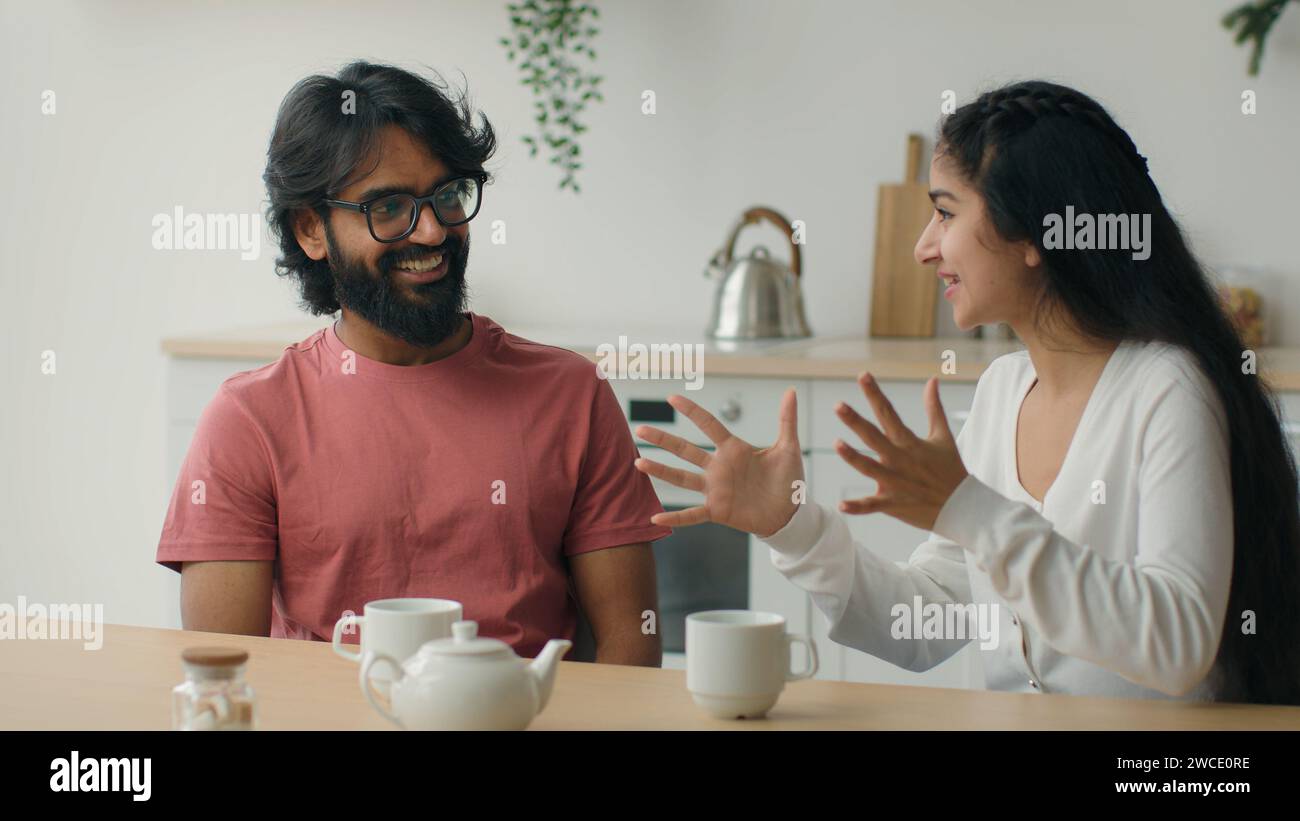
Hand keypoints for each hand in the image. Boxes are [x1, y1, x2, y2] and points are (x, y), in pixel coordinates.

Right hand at [633, 389, 804, 537]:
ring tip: (639, 462)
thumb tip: (791, 390)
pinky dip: (674, 516)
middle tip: (640, 428)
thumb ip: (786, 419)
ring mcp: (715, 489)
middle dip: (663, 439)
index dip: (691, 411)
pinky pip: (692, 514)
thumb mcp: (788, 448)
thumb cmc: (788, 479)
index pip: (708, 425)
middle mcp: (719, 467)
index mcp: (734, 449)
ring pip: (682, 478)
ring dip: (661, 471)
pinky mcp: (718, 510)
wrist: (791, 513)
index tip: (672, 397)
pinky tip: (654, 517)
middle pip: (686, 450)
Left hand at [834, 373, 968, 530]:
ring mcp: (897, 482)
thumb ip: (934, 408)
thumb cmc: (951, 469)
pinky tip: (841, 506)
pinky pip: (873, 506)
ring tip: (838, 444)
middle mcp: (900, 460)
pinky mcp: (894, 504)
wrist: (964, 507)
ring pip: (871, 468)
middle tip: (838, 405)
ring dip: (854, 458)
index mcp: (909, 442)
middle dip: (856, 422)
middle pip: (875, 438)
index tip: (862, 375)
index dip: (875, 394)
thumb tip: (932, 380)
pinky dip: (858, 507)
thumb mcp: (943, 436)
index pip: (889, 413)